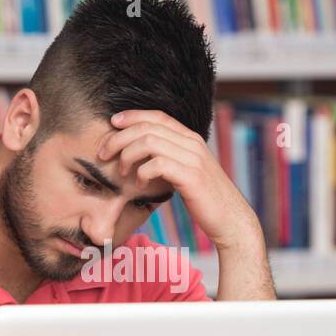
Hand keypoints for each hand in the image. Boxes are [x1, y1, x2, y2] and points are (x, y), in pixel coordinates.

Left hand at [99, 110, 263, 253]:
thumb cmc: (205, 199)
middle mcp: (192, 143)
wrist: (231, 220)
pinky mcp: (191, 176)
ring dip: (128, 155)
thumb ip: (171, 158)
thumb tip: (145, 155)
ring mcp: (193, 159)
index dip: (133, 116)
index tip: (112, 123)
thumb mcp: (188, 172)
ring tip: (122, 172)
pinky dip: (142, 172)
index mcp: (191, 139)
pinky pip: (158, 164)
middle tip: (104, 154)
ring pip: (149, 142)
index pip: (158, 116)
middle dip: (120, 138)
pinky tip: (139, 185)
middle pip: (148, 127)